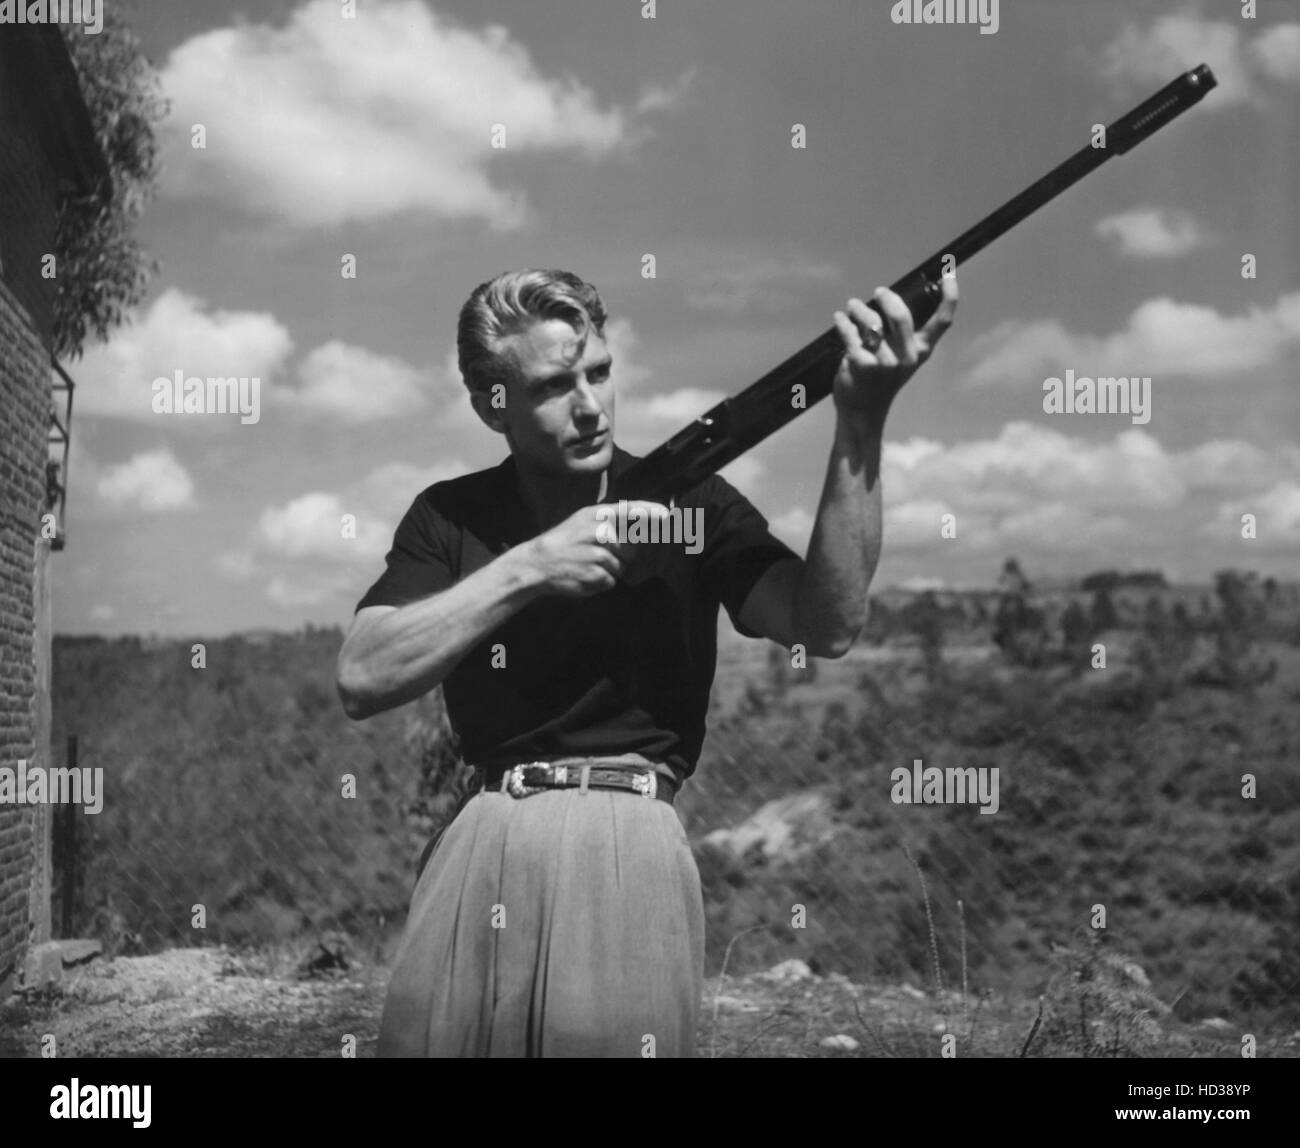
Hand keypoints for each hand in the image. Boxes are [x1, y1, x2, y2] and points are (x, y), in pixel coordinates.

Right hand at [515, 500, 672, 596]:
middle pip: (631, 546)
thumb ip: (608, 522)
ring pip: (621, 566)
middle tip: (597, 555)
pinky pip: (611, 580)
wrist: (536, 563)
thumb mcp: (582, 522)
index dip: (650, 512)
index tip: (666, 514)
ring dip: (609, 570)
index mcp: (594, 515)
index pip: (629, 510)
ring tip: (586, 564)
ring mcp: (598, 553)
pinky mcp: (596, 573)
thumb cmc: (563, 543)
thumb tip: (639, 527)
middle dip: (621, 555)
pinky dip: (600, 581)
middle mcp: (598, 531)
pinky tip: (583, 574)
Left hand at [831, 275, 957, 422]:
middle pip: (901, 316)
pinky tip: (839, 319)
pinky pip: (851, 334)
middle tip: (878, 291)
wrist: (863, 411)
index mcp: (921, 351)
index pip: (942, 322)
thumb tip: (887, 298)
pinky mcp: (862, 365)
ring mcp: (885, 363)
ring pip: (872, 323)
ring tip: (851, 306)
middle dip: (888, 297)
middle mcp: (907, 357)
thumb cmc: (880, 379)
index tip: (949, 274)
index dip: (949, 297)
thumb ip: (900, 334)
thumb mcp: (899, 358)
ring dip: (858, 309)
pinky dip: (843, 323)